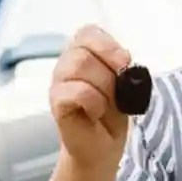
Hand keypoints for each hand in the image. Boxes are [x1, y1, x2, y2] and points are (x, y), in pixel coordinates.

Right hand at [49, 25, 132, 168]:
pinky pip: (76, 91)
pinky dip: (94, 102)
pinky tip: (95, 113)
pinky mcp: (56, 103)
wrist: (102, 147)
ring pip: (80, 65)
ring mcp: (58, 82)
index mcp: (83, 52)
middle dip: (109, 74)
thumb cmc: (112, 114)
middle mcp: (67, 63)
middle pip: (85, 52)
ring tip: (104, 106)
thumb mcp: (124, 85)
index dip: (108, 46)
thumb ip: (121, 67)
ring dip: (103, 88)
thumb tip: (124, 61)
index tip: (125, 64)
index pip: (88, 33)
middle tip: (117, 94)